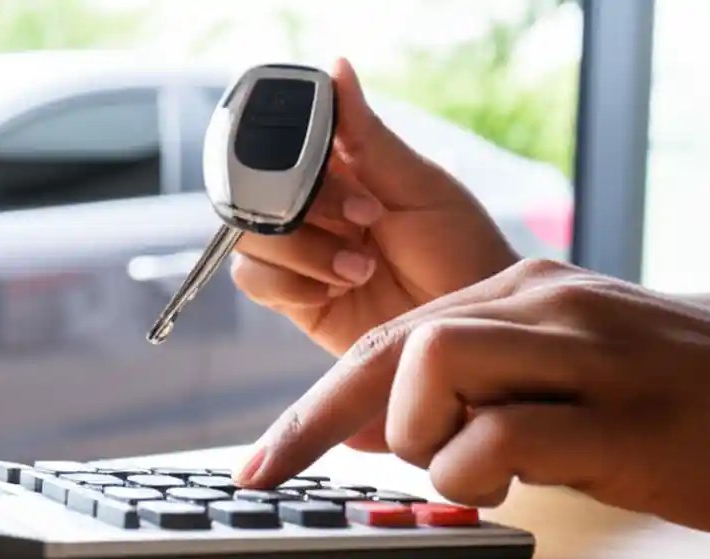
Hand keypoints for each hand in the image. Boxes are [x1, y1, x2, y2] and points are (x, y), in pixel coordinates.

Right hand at [230, 58, 519, 356]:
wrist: (466, 332)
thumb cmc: (462, 253)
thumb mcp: (421, 187)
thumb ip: (368, 136)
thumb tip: (338, 68)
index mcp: (341, 170)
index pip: (283, 143)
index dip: (292, 154)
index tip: (329, 169)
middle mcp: (312, 208)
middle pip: (255, 189)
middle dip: (306, 207)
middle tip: (365, 220)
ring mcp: (299, 252)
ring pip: (249, 234)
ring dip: (303, 250)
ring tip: (360, 268)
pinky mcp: (293, 298)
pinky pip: (254, 279)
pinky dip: (290, 283)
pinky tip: (338, 289)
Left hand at [237, 259, 709, 531]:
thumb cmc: (662, 406)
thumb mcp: (554, 382)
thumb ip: (469, 391)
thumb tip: (369, 431)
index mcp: (522, 293)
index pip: (389, 341)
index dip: (312, 406)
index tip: (262, 460)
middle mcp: (543, 302)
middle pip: (390, 347)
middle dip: (313, 420)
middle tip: (271, 474)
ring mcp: (584, 348)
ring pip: (432, 365)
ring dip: (423, 438)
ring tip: (474, 468)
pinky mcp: (621, 413)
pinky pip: (500, 435)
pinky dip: (477, 472)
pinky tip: (516, 482)